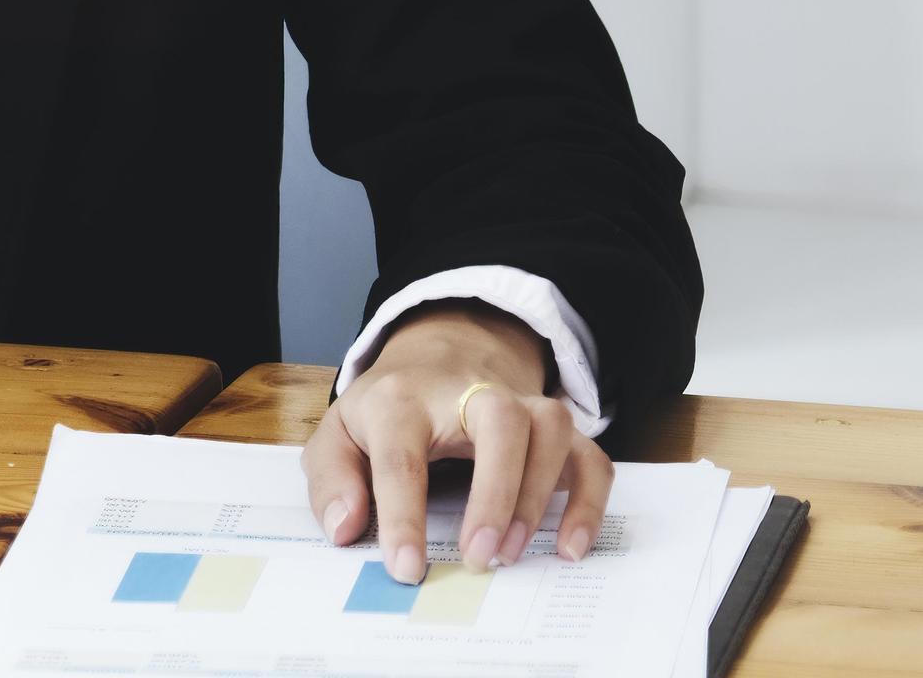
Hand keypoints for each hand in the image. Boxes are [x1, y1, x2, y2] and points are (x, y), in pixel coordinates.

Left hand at [303, 301, 611, 583]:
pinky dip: (589, 503)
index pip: (403, 454)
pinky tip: (570, 547)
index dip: (404, 515)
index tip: (407, 568)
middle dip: (495, 492)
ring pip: (551, 429)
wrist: (439, 354)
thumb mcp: (340, 432)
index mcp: (401, 401)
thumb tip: (345, 529)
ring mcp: (520, 405)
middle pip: (500, 422)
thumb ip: (332, 479)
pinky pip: (590, 458)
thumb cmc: (388, 407)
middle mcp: (468, 393)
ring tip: (511, 553)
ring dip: (539, 497)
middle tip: (479, 556)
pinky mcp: (556, 429)